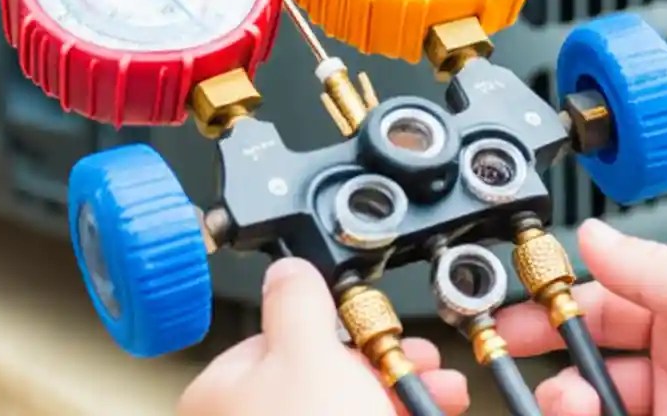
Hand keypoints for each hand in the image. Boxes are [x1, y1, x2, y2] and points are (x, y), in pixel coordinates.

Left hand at [178, 258, 469, 415]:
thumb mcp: (308, 353)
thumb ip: (298, 300)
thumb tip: (288, 266)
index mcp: (224, 391)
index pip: (283, 334)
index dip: (341, 327)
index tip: (379, 328)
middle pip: (323, 374)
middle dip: (384, 362)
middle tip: (423, 359)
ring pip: (346, 406)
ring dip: (399, 391)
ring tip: (442, 392)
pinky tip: (427, 411)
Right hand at [497, 219, 666, 415]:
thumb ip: (650, 267)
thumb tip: (593, 231)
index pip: (607, 299)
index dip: (556, 301)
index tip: (512, 307)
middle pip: (595, 359)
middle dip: (553, 357)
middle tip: (513, 357)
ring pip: (603, 404)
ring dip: (569, 400)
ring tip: (567, 401)